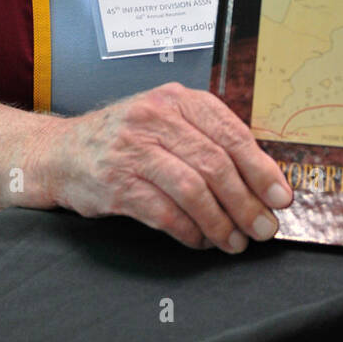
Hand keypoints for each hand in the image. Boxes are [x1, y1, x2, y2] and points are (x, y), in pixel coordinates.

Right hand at [43, 81, 292, 252]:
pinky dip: (190, 232)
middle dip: (246, 203)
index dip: (261, 169)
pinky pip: (165, 213)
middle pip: (215, 164)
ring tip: (235, 242)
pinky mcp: (116, 183)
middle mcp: (155, 117)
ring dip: (221, 223)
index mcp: (177, 99)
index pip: (231, 134)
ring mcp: (133, 150)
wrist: (61, 152)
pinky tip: (200, 241)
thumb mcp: (166, 121)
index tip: (281, 197)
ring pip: (193, 190)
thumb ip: (208, 140)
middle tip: (263, 228)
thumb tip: (261, 179)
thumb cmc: (126, 140)